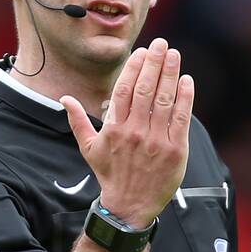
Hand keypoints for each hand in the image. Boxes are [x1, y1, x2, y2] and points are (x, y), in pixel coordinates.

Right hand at [59, 38, 193, 227]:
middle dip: (155, 63)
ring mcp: (156, 141)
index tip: (143, 52)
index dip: (135, 67)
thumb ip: (78, 121)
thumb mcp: (89, 149)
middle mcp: (135, 132)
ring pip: (165, 100)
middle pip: (146, 89)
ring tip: (174, 55)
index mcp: (115, 128)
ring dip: (171, 74)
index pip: (125, 89)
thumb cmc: (110, 175)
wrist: (129, 206)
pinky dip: (185, 97)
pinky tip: (186, 81)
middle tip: (162, 45)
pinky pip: (181, 118)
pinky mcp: (175, 151)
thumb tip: (64, 99)